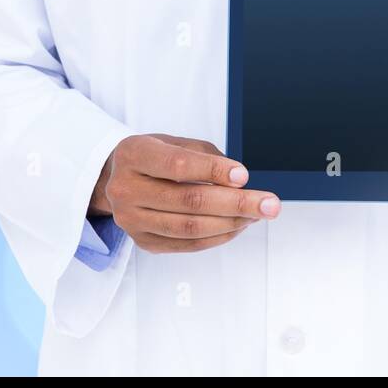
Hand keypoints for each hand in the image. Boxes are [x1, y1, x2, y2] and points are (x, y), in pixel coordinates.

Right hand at [88, 134, 278, 253]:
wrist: (117, 179)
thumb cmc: (156, 157)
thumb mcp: (175, 143)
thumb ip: (206, 157)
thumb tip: (239, 183)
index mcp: (134, 155)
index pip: (177, 166)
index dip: (214, 171)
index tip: (245, 176)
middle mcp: (126, 189)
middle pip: (189, 201)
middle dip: (237, 204)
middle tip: (270, 205)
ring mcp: (131, 220)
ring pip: (190, 228)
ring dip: (232, 223)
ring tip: (258, 215)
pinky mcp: (143, 241)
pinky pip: (188, 245)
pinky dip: (219, 236)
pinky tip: (239, 226)